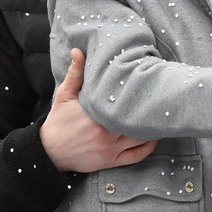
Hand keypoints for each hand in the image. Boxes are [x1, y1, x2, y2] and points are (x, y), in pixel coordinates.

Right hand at [43, 49, 156, 171]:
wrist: (49, 152)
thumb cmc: (58, 122)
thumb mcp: (64, 95)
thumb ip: (75, 73)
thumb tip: (78, 51)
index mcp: (97, 114)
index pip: (124, 101)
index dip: (140, 93)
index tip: (150, 83)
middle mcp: (106, 132)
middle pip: (136, 120)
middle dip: (149, 110)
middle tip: (162, 99)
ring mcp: (110, 148)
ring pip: (140, 138)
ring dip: (152, 128)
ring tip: (160, 116)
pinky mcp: (111, 161)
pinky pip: (136, 156)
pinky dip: (149, 147)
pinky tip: (155, 137)